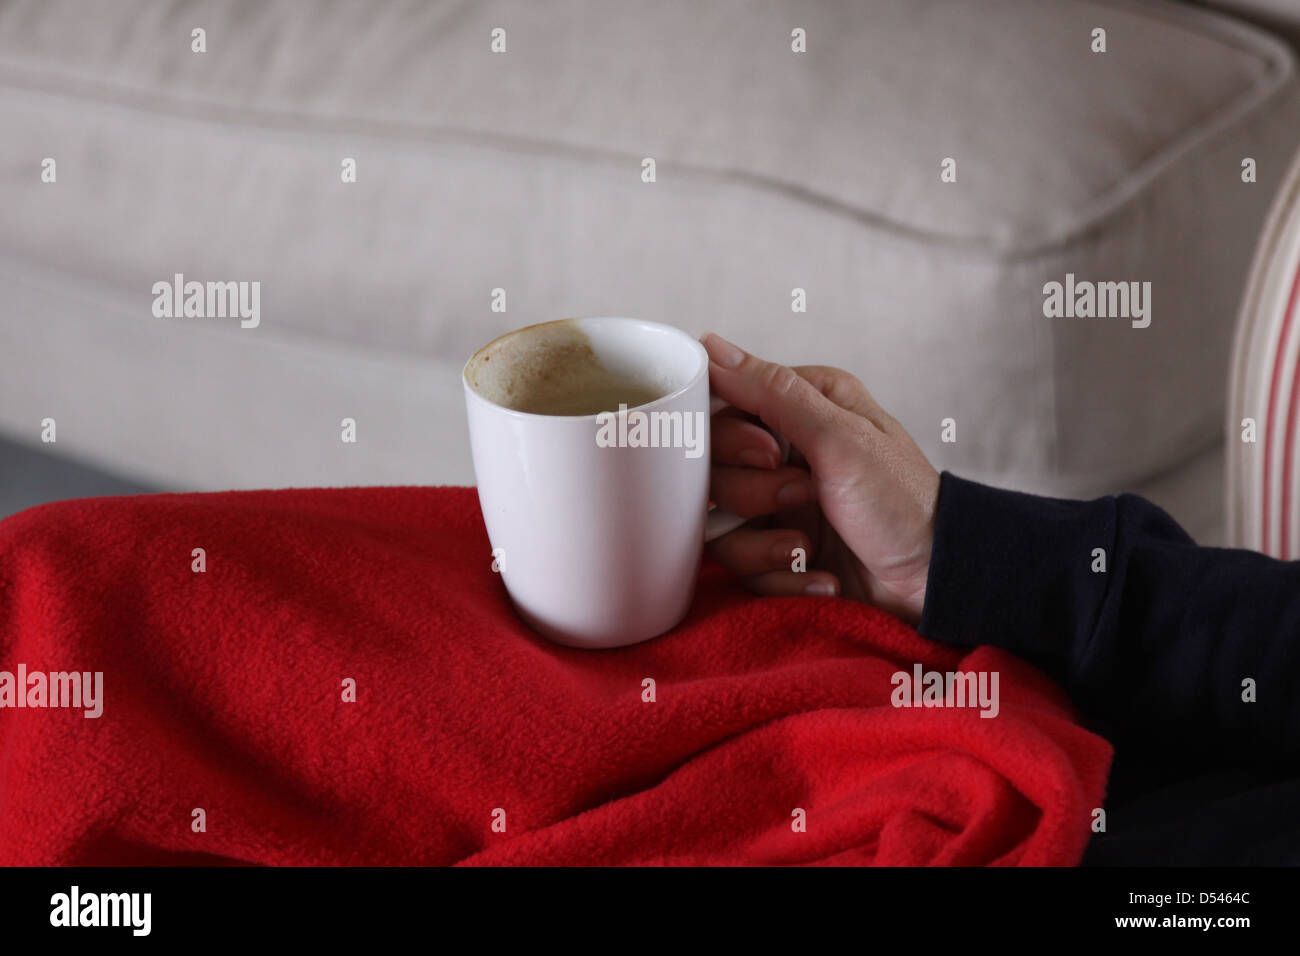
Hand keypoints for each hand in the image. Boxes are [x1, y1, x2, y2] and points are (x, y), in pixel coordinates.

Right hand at [701, 332, 940, 624]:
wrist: (935, 581)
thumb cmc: (903, 502)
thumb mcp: (840, 437)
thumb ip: (772, 391)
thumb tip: (711, 346)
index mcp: (801, 407)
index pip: (720, 411)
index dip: (731, 440)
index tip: (769, 455)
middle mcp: (784, 453)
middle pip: (712, 472)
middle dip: (754, 495)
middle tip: (803, 496)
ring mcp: (778, 507)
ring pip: (720, 526)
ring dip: (762, 546)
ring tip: (807, 548)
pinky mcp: (777, 553)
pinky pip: (742, 568)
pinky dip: (780, 578)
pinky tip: (821, 575)